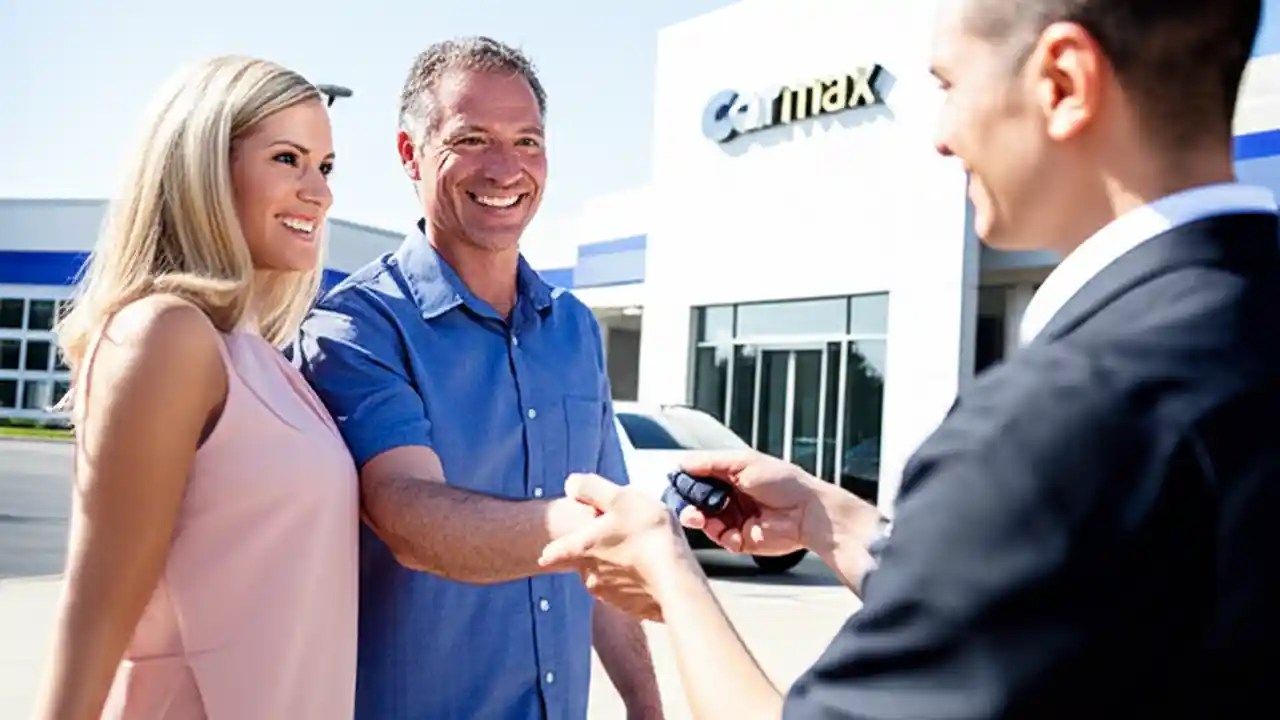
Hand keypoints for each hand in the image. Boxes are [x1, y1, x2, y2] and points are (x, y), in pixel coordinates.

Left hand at [539, 473, 700, 621]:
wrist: (678, 582)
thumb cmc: (650, 536)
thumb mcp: (621, 498)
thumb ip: (591, 488)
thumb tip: (571, 484)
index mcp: (582, 549)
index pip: (553, 552)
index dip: (551, 549)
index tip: (546, 552)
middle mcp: (589, 576)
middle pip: (583, 562)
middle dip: (595, 550)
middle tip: (619, 535)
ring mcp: (610, 596)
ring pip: (605, 577)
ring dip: (616, 565)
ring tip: (641, 550)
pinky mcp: (631, 609)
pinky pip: (627, 592)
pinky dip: (633, 581)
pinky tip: (652, 570)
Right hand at [677, 449, 824, 556]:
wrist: (807, 512)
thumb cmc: (782, 481)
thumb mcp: (744, 462)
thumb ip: (711, 463)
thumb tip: (681, 463)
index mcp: (732, 476)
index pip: (699, 477)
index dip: (686, 480)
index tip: (674, 481)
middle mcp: (731, 497)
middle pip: (697, 500)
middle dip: (686, 501)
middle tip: (682, 502)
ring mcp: (735, 519)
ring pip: (703, 521)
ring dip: (695, 518)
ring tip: (695, 516)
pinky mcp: (741, 540)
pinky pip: (719, 539)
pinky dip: (717, 534)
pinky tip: (722, 529)